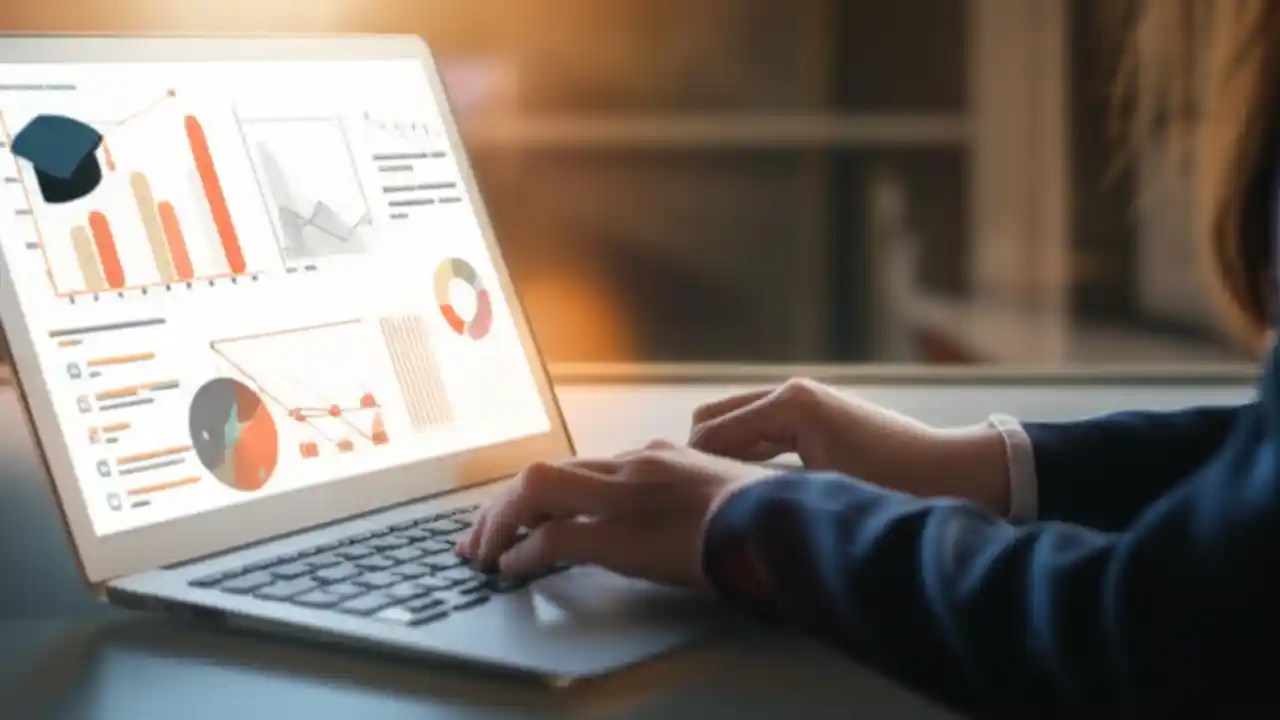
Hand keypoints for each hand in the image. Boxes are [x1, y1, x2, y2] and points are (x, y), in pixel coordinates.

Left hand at [456, 442, 772, 588]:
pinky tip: (513, 570)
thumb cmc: (766, 517)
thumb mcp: (720, 495)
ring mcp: (624, 495)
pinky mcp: (622, 532)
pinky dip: (525, 554)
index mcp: (654, 456)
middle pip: (543, 472)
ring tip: (482, 552)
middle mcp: (631, 465)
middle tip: (478, 534)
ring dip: (499, 523)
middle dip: (500, 504)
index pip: (579, 468)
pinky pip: (553, 537)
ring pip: (534, 490)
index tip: (522, 516)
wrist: (786, 524)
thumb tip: (670, 523)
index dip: (540, 494)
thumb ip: (684, 499)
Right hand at [689, 378, 1010, 513]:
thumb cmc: (895, 486)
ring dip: (717, 453)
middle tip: (685, 500)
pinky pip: (759, 428)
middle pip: (712, 416)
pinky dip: (742, 451)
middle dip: (694, 455)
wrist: (957, 473)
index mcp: (789, 404)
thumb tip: (710, 497)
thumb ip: (760, 488)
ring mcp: (803, 400)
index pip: (709, 432)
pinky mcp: (814, 415)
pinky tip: (741, 485)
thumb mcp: (822, 492)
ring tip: (705, 496)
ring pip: (734, 421)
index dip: (686, 468)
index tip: (668, 503)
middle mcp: (791, 392)